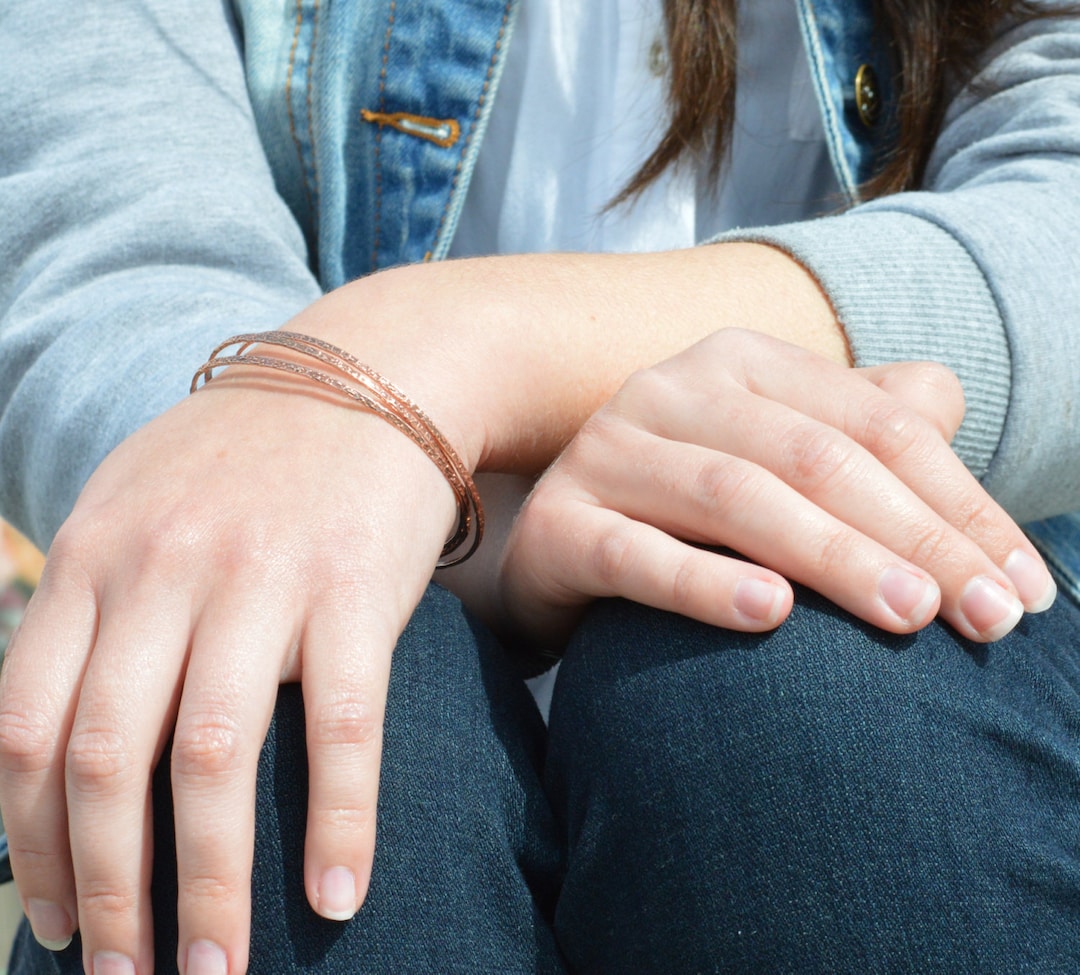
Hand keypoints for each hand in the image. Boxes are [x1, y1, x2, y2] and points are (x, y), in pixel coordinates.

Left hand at [0, 374, 458, 973]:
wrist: (370, 375)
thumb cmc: (251, 455)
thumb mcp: (138, 500)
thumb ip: (88, 598)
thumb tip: (52, 722)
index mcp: (95, 556)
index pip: (23, 727)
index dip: (25, 846)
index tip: (46, 926)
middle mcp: (164, 570)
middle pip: (108, 761)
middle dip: (104, 893)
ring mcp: (261, 578)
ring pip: (212, 759)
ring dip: (210, 884)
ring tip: (216, 970)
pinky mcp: (355, 588)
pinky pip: (339, 726)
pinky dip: (338, 821)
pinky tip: (339, 895)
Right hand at [498, 329, 1055, 649]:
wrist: (558, 544)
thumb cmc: (686, 509)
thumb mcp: (777, 455)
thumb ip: (856, 424)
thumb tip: (941, 397)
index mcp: (740, 365)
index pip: (875, 423)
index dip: (960, 503)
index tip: (1021, 590)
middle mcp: (672, 391)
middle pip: (814, 457)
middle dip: (912, 537)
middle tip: (983, 619)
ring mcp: (609, 453)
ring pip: (734, 496)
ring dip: (830, 556)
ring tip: (909, 617)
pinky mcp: (559, 523)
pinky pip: (636, 552)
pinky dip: (705, 581)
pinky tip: (772, 615)